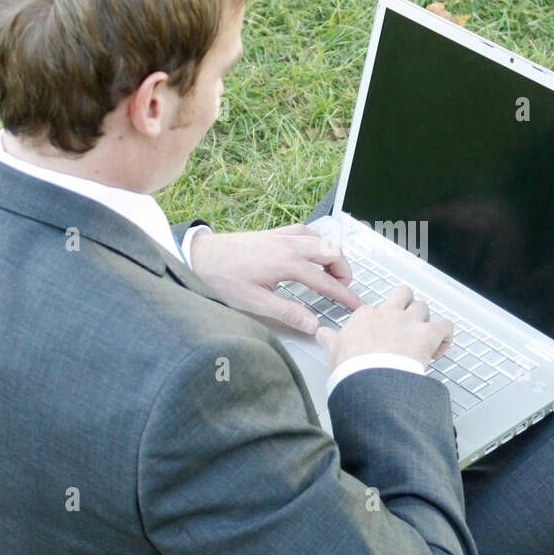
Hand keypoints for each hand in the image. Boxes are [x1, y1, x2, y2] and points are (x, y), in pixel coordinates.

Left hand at [186, 224, 362, 333]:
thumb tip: (312, 324)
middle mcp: (287, 245)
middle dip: (344, 270)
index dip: (344, 294)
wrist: (199, 257)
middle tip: (344, 289)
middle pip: (331, 252)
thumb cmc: (221, 278)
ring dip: (332, 254)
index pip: (325, 281)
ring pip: (321, 238)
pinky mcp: (273, 233)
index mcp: (286, 263)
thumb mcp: (254, 302)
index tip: (354, 304)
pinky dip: (317, 240)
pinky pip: (305, 231)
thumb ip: (287, 312)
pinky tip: (313, 251)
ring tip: (332, 273)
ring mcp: (281, 236)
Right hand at [315, 284, 453, 373]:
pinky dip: (446, 334)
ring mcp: (410, 322)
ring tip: (422, 336)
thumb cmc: (353, 368)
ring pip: (423, 306)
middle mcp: (389, 314)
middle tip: (405, 321)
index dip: (380, 321)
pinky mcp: (428, 335)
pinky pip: (445, 325)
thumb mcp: (334, 352)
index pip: (375, 309)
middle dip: (406, 304)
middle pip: (403, 294)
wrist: (370, 379)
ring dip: (425, 320)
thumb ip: (330, 340)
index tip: (381, 335)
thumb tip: (321, 334)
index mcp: (366, 316)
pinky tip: (441, 345)